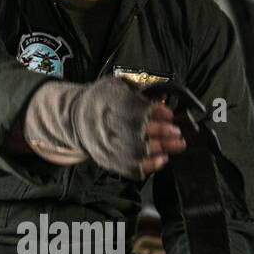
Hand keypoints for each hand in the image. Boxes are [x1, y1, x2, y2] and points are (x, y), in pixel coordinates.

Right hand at [23, 77, 185, 179]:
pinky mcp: (108, 160)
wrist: (75, 119)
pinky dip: (148, 166)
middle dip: (161, 133)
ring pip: (135, 152)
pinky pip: (129, 168)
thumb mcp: (116, 85)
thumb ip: (138, 89)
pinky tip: (161, 160)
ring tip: (176, 146)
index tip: (169, 114)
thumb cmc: (102, 100)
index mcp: (108, 103)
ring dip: (159, 150)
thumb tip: (163, 96)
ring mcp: (107, 146)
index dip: (154, 113)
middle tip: (178, 133)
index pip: (133, 109)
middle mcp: (107, 126)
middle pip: (136, 132)